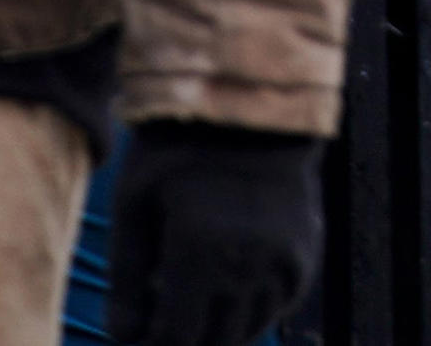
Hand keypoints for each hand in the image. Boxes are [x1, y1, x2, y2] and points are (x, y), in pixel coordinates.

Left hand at [108, 121, 324, 345]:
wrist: (250, 108)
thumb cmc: (178, 153)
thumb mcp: (133, 207)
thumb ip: (125, 279)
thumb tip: (125, 338)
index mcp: (200, 251)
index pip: (176, 338)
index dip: (153, 339)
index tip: (143, 322)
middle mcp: (248, 263)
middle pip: (214, 341)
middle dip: (185, 335)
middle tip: (167, 306)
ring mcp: (283, 260)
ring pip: (248, 330)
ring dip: (218, 326)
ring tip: (197, 291)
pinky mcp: (305, 253)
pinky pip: (278, 306)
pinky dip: (252, 307)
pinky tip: (230, 280)